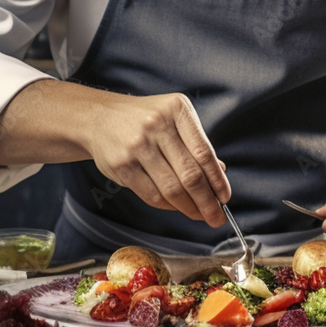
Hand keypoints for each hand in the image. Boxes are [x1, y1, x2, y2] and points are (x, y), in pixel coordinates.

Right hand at [84, 91, 230, 226]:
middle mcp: (157, 125)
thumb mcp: (173, 118)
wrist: (100, 117)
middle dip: (208, 202)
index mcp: (177, 109)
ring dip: (190, 208)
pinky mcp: (122, 165)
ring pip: (172, 189)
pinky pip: (152, 195)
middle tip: (216, 217)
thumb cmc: (145, 119)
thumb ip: (195, 142)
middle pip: (190, 174)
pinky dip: (169, 206)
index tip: (225, 198)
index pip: (204, 152)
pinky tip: (177, 207)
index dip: (217, 180)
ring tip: (199, 216)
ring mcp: (137, 145)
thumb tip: (220, 172)